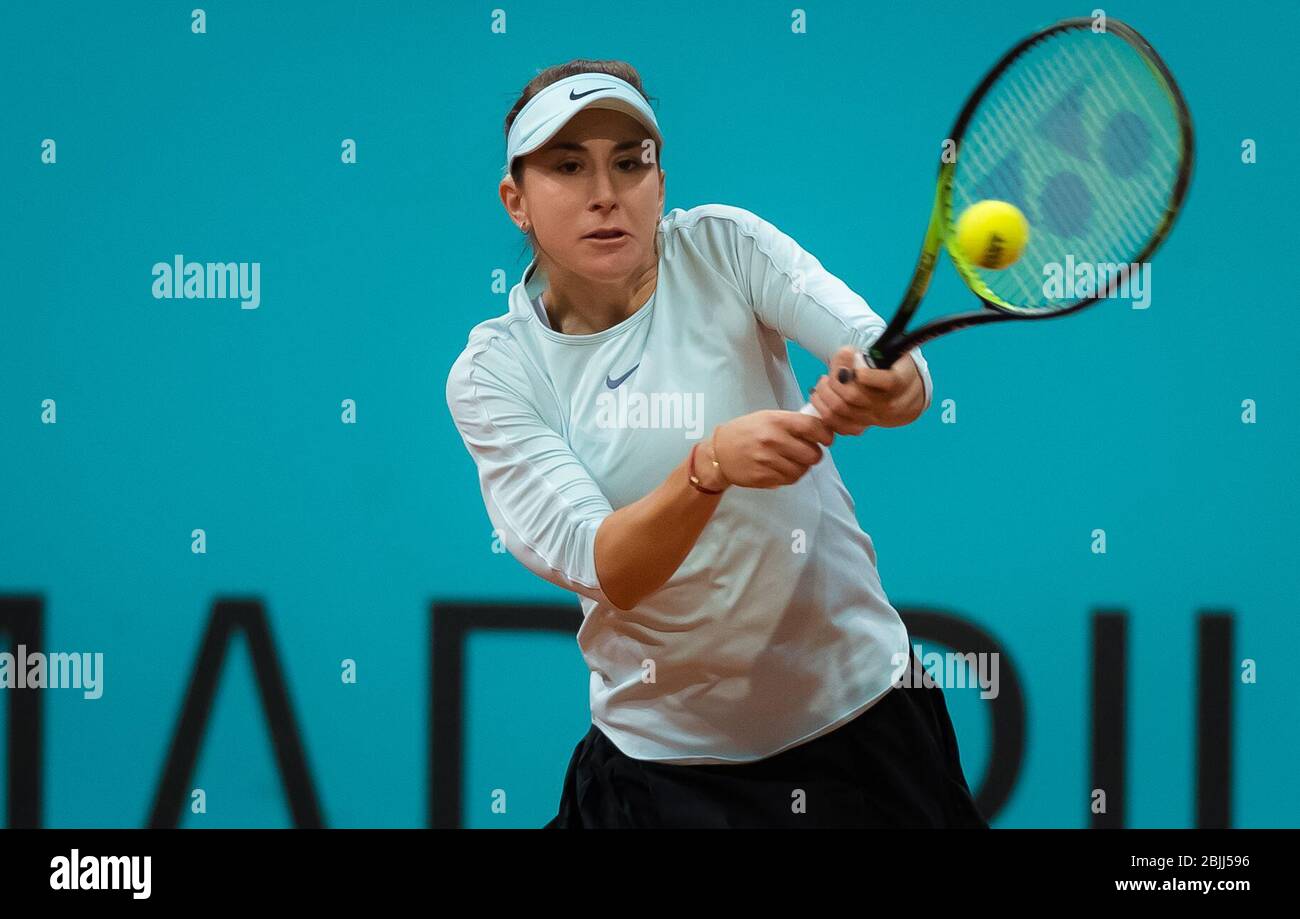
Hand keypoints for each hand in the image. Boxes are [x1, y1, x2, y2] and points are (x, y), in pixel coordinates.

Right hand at [710, 411, 834, 488]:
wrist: (719, 452)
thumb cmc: (746, 431)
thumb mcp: (767, 418)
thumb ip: (792, 422)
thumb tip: (821, 429)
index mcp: (776, 421)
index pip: (813, 427)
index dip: (825, 435)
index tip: (826, 439)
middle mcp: (773, 440)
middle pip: (812, 454)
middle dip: (814, 455)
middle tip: (808, 453)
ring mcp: (768, 460)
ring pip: (802, 470)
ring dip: (802, 467)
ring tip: (793, 461)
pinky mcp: (764, 477)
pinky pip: (790, 480)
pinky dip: (791, 476)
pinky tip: (782, 468)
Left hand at [808, 345, 925, 434]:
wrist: (907, 395)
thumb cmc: (893, 369)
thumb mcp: (890, 355)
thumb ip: (870, 353)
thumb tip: (846, 354)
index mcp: (901, 382)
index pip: (887, 381)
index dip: (866, 375)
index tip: (852, 362)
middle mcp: (889, 404)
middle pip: (853, 395)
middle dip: (835, 380)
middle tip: (831, 370)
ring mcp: (875, 418)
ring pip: (841, 410)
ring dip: (825, 393)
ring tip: (823, 382)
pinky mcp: (862, 427)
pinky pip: (836, 424)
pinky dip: (823, 409)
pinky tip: (821, 397)